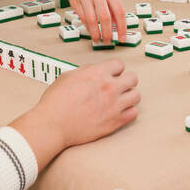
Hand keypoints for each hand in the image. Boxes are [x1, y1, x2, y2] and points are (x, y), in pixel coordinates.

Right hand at [12, 59, 140, 166]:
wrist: (53, 125)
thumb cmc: (56, 103)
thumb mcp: (67, 77)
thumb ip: (85, 71)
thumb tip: (93, 70)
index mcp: (97, 74)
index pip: (120, 64)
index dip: (115, 70)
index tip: (112, 75)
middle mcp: (109, 87)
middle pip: (133, 78)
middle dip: (126, 81)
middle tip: (119, 86)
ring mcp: (114, 105)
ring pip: (136, 95)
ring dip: (129, 96)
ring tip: (121, 100)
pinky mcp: (115, 122)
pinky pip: (134, 113)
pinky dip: (128, 112)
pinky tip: (119, 112)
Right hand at [59, 0, 125, 42]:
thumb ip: (112, 4)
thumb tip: (117, 24)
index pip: (119, 11)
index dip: (122, 27)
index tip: (122, 38)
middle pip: (105, 17)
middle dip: (108, 33)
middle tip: (109, 41)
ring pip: (91, 19)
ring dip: (95, 33)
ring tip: (98, 39)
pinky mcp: (74, 0)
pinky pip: (81, 17)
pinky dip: (87, 26)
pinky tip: (90, 30)